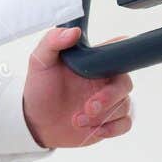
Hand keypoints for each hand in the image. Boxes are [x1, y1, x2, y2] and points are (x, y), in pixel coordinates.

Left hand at [20, 26, 132, 147]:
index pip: (118, 52)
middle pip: (125, 83)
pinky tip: (94, 130)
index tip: (110, 67)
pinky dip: (112, 128)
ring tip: (77, 120)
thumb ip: (53, 41)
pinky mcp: (109, 122)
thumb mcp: (40, 61)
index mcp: (94, 63)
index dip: (123, 56)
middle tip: (89, 106)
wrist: (36, 121)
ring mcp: (109, 102)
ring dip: (103, 116)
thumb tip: (73, 32)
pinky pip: (125, 123)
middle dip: (110, 97)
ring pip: (124, 105)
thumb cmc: (40, 88)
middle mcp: (105, 81)